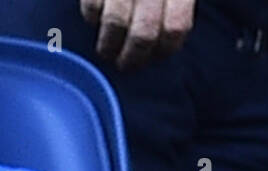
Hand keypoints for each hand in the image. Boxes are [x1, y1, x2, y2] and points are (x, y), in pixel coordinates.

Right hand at [80, 0, 195, 71]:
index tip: (156, 57)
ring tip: (106, 52)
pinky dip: (91, 19)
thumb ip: (174, 7)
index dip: (165, 49)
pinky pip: (92, 8)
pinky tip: (94, 22)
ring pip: (116, 23)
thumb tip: (166, 43)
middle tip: (126, 65)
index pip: (175, 29)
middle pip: (145, 33)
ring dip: (109, 45)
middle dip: (134, 56)